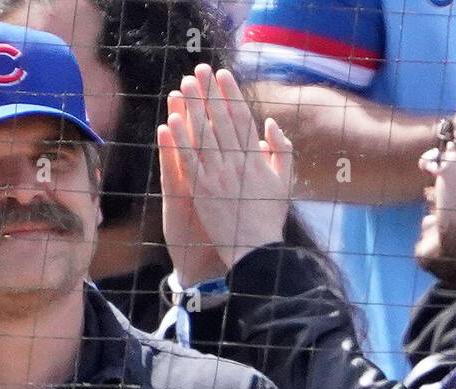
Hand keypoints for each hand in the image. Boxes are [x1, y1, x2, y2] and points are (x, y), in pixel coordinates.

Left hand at [160, 64, 292, 271]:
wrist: (256, 250)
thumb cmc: (269, 218)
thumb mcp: (284, 182)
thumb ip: (281, 150)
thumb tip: (271, 123)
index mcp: (256, 160)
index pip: (242, 119)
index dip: (231, 95)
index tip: (223, 75)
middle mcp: (238, 164)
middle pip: (221, 121)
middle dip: (210, 93)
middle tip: (200, 71)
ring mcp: (219, 176)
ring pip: (204, 135)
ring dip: (193, 109)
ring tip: (183, 87)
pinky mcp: (202, 190)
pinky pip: (190, 160)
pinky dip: (181, 140)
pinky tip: (171, 121)